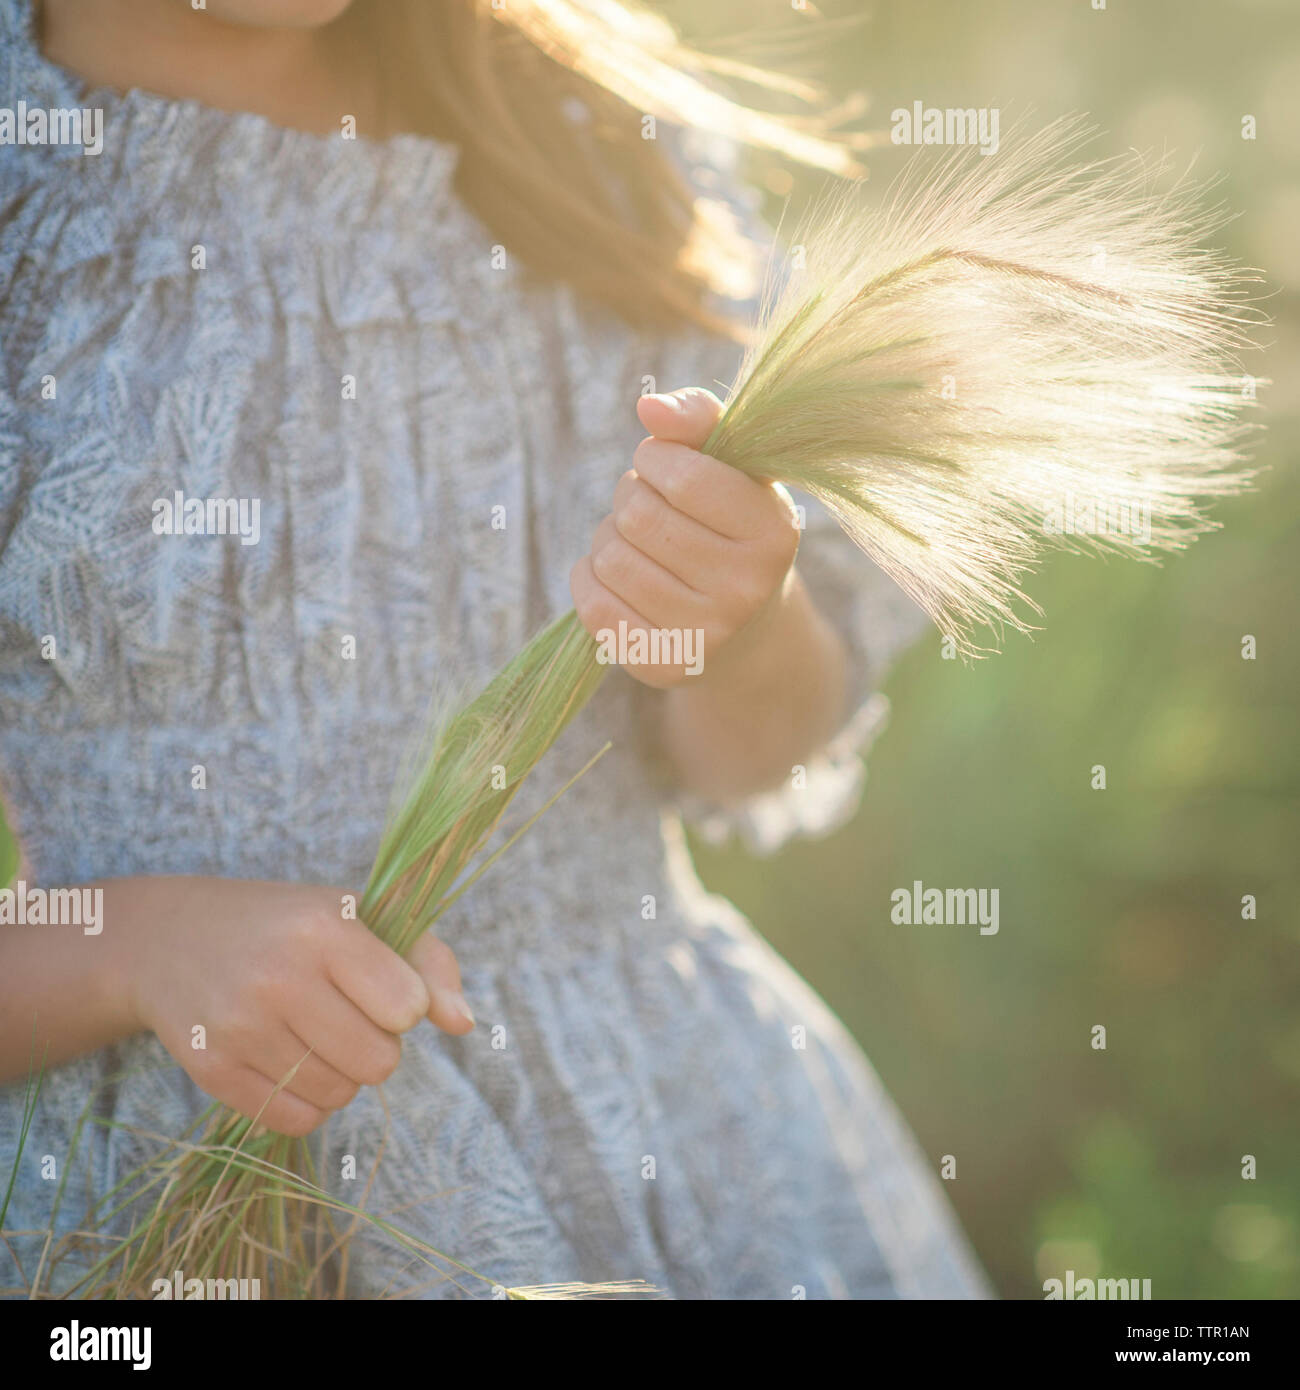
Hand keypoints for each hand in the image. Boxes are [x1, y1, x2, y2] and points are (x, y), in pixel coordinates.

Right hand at [115, 877, 472, 1135]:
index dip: (404, 1004)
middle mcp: (280, 976)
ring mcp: (240, 1027)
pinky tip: (287, 1060)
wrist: (169, 938)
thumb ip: (427, 962)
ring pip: (340, 1095)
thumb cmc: (289, 925)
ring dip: (341, 1073)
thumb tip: (465, 1024)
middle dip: (376, 1046)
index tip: (378, 985)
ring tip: (313, 1033)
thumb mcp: (358, 917)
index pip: (408, 1008)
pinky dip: (306, 1101)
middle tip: (346, 1015)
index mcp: (325, 927)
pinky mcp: (212, 1070)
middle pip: (379, 1063)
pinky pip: (296, 1121)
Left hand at [570, 388, 800, 688]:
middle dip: (629, 497)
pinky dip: (588, 578)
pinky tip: (614, 576)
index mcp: (773, 532)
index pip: (685, 475)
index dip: (655, 457)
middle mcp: (746, 589)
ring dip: (607, 538)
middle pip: (639, 517)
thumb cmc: (731, 529)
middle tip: (647, 507)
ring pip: (610, 559)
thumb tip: (647, 406)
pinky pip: (593, 605)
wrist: (747, 632)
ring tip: (635, 543)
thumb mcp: (734, 468)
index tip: (659, 462)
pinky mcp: (663, 665)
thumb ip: (697, 419)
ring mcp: (705, 635)